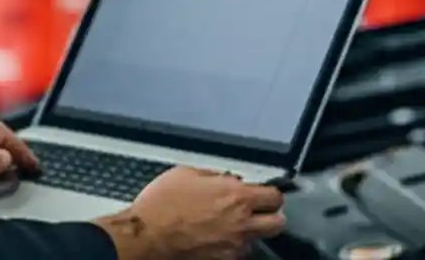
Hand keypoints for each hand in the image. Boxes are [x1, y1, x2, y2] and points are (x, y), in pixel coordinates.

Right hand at [94, 167, 284, 259]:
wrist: (147, 234)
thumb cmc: (162, 204)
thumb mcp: (186, 173)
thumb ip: (213, 176)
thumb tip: (224, 178)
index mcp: (236, 195)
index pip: (274, 196)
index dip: (269, 193)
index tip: (263, 193)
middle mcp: (241, 221)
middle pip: (277, 223)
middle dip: (270, 215)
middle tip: (257, 211)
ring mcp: (234, 244)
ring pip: (259, 239)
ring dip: (251, 231)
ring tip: (233, 225)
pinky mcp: (224, 259)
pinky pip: (240, 252)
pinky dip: (234, 245)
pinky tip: (218, 237)